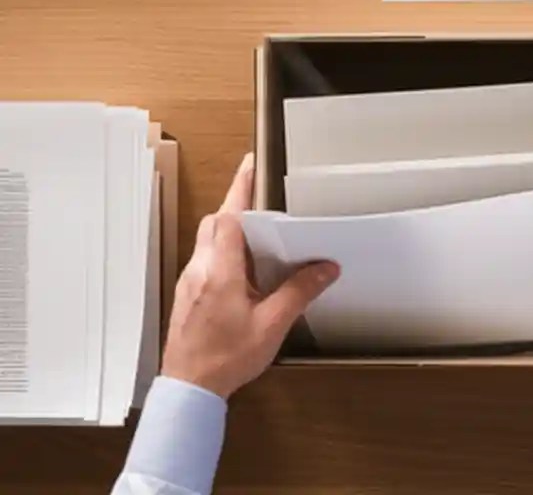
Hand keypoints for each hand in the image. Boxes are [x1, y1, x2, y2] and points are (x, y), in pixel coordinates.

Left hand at [161, 154, 339, 397]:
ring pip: (207, 242)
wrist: (189, 388)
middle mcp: (200, 270)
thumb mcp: (272, 325)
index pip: (228, 217)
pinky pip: (206, 262)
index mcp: (220, 272)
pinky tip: (245, 273)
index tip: (250, 165)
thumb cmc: (225, 358)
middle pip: (214, 224)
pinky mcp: (187, 296)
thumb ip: (298, 292)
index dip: (240, 189)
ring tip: (260, 235)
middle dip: (235, 206)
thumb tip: (324, 268)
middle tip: (258, 195)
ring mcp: (189, 283)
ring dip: (230, 231)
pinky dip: (225, 254)